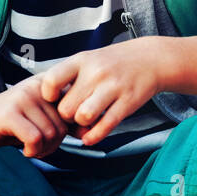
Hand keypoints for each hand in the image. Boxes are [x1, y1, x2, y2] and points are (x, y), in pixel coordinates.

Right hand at [0, 75, 70, 157]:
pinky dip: (32, 150)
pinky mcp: (10, 113)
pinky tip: (23, 149)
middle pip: (63, 125)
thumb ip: (64, 122)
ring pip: (51, 133)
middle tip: (39, 148)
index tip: (56, 138)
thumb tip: (90, 132)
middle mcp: (39, 87)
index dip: (70, 131)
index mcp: (50, 85)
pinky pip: (35, 138)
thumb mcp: (41, 118)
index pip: (75, 110)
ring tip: (31, 148)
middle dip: (54, 144)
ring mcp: (24, 99)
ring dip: (43, 149)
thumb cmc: (10, 121)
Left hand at [38, 39, 160, 145]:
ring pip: (84, 117)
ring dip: (81, 125)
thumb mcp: (88, 60)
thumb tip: (45, 104)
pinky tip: (91, 136)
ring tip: (85, 120)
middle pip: (66, 107)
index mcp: (82, 60)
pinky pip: (106, 126)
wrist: (151, 59)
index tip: (55, 99)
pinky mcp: (128, 101)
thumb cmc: (112, 63)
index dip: (48, 96)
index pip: (51, 81)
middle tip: (72, 114)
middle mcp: (97, 72)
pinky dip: (94, 136)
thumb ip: (67, 78)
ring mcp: (114, 87)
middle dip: (67, 116)